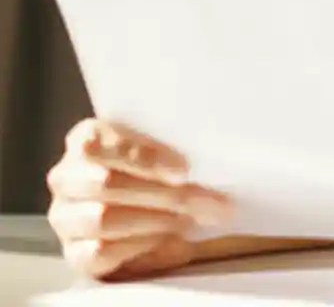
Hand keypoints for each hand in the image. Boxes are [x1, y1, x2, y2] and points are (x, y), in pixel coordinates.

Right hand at [46, 119, 233, 279]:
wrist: (158, 217)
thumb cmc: (163, 175)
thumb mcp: (168, 155)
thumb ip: (175, 155)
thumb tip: (203, 168)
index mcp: (88, 139)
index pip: (99, 143)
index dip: (143, 156)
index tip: (183, 170)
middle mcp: (66, 177)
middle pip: (104, 183)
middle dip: (162, 194)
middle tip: (206, 202)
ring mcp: (66, 218)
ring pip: (102, 218)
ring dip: (155, 220)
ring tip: (190, 220)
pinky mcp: (75, 254)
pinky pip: (100, 252)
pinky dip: (140, 246)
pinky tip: (168, 241)